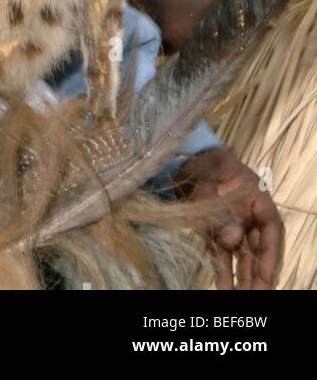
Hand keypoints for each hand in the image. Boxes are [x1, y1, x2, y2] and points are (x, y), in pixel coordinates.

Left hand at [175, 147, 282, 289]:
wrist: (182, 156)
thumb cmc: (201, 161)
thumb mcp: (206, 177)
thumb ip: (216, 208)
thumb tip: (230, 241)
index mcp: (256, 197)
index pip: (271, 229)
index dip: (271, 254)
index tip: (267, 275)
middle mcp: (248, 215)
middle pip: (258, 248)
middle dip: (258, 274)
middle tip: (255, 296)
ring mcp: (233, 223)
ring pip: (242, 255)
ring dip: (243, 277)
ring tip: (242, 298)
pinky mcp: (214, 230)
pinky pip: (222, 253)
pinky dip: (223, 270)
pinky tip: (224, 287)